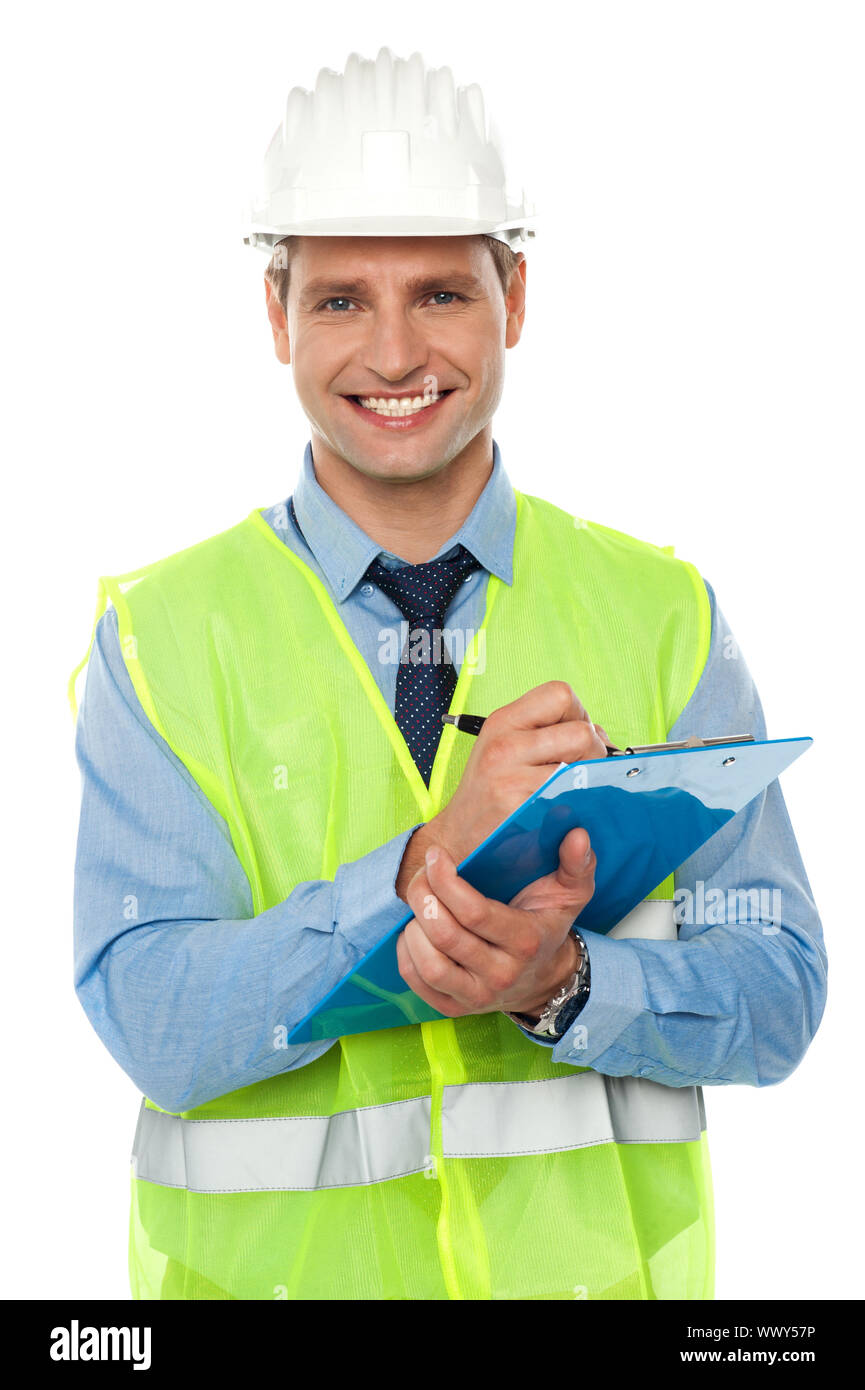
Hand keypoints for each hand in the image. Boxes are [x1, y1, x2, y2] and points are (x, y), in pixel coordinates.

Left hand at [396, 824, 595, 1017]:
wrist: (545, 980)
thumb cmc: (548, 926)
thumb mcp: (571, 894)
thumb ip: (577, 863)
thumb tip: (577, 835)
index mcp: (525, 941)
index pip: (475, 913)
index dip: (446, 881)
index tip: (436, 857)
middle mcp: (501, 974)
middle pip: (446, 936)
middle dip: (423, 898)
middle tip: (421, 876)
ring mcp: (477, 995)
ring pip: (429, 964)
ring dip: (413, 927)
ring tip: (418, 903)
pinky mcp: (455, 1007)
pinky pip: (417, 982)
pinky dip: (406, 953)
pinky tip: (415, 929)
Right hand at [427, 681, 608, 866]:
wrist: (459, 836)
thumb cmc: (492, 790)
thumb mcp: (508, 746)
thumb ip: (552, 731)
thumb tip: (602, 736)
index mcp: (503, 721)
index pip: (560, 694)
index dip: (578, 714)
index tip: (570, 735)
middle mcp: (504, 746)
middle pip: (582, 733)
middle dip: (591, 752)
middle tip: (573, 769)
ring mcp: (512, 780)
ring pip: (583, 768)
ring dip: (586, 781)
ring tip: (565, 789)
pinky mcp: (523, 812)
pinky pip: (573, 800)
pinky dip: (577, 806)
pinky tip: (559, 810)